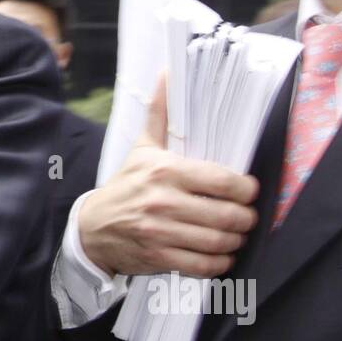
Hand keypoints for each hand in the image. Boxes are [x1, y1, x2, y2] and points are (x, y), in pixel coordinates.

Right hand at [78, 76, 258, 278]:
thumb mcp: (142, 148)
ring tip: (236, 235)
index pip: (223, 180)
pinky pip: (203, 265)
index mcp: (165, 170)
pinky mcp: (159, 257)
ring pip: (218, 241)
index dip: (246, 188)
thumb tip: (167, 74)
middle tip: (247, 216)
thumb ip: (160, 114)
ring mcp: (161, 232)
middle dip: (245, 218)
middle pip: (227, 215)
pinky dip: (220, 263)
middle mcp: (164, 201)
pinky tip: (221, 255)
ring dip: (236, 241)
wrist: (92, 227)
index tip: (248, 190)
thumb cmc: (124, 185)